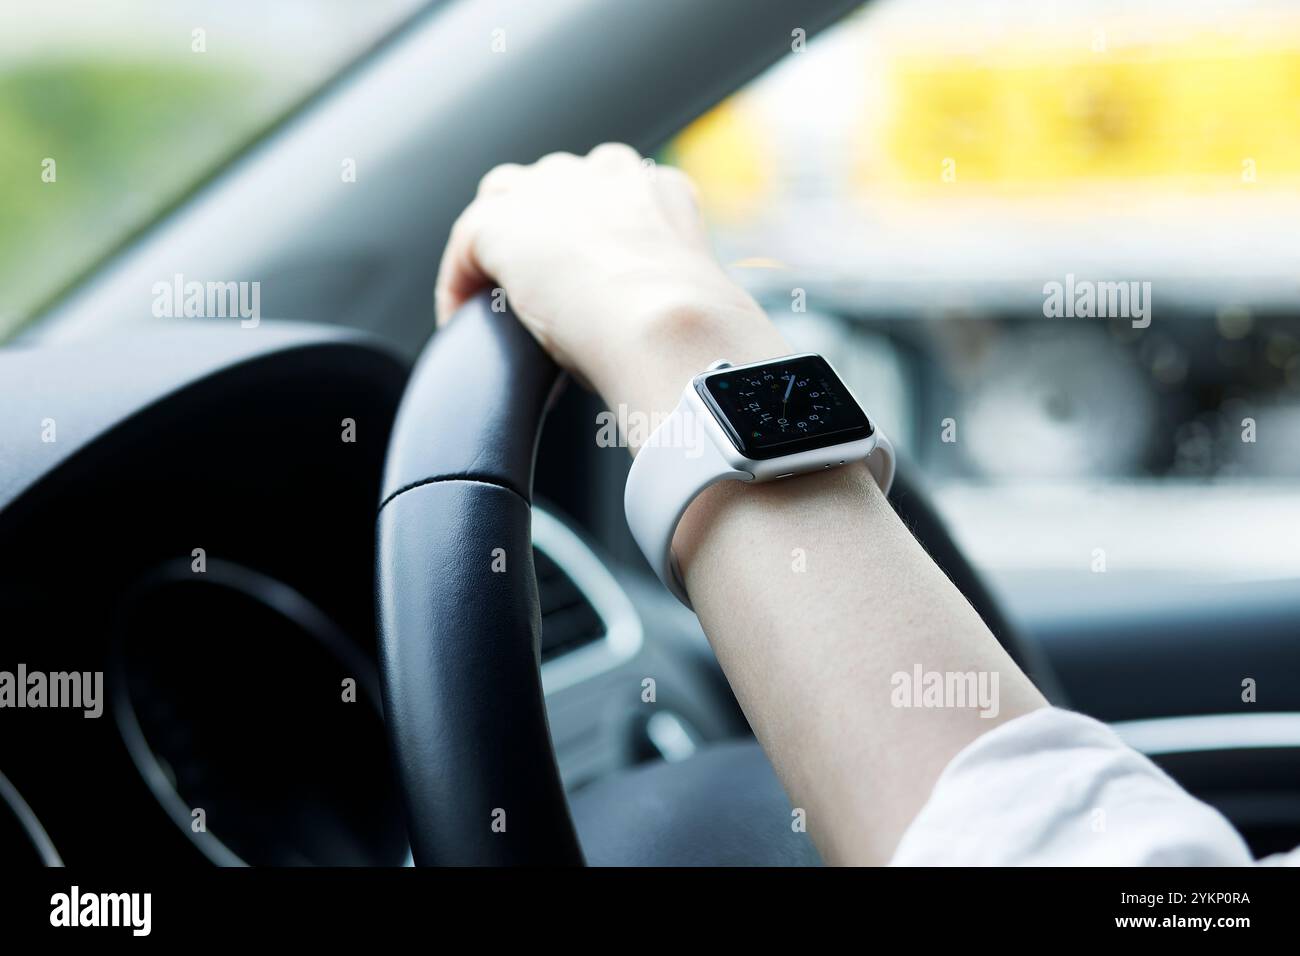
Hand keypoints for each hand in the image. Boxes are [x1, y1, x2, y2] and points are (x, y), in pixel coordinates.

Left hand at [435, 143, 787, 429]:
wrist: (672, 325)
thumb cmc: (693, 332)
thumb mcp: (686, 299)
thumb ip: (666, 294)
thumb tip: (664, 343)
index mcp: (658, 190)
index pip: (614, 187)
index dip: (595, 230)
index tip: (589, 274)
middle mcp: (605, 175)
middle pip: (554, 183)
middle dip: (542, 223)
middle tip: (536, 283)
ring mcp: (551, 192)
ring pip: (504, 200)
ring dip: (498, 242)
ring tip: (492, 295)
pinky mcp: (502, 223)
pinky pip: (466, 245)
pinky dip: (457, 281)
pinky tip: (459, 318)